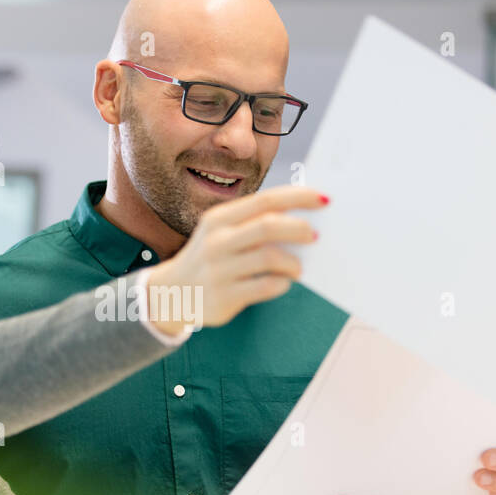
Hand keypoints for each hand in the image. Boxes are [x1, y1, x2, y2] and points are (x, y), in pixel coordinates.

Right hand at [145, 185, 325, 335]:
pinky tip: (282, 282)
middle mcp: (217, 241)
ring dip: (293, 262)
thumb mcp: (221, 233)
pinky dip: (282, 283)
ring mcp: (219, 270)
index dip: (298, 197)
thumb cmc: (211, 259)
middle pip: (267, 226)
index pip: (265, 201)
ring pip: (269, 258)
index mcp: (219, 219)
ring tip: (298, 268)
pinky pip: (265, 286)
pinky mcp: (224, 297)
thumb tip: (303, 221)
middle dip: (299, 229)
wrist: (171, 294)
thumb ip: (254, 224)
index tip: (324, 199)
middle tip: (316, 236)